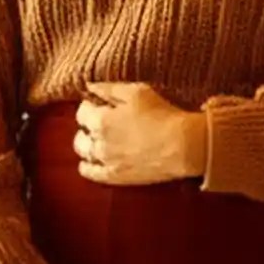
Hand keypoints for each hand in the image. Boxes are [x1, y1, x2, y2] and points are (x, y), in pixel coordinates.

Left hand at [74, 83, 206, 185]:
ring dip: (87, 145)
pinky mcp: (115, 176)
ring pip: (83, 153)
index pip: (82, 112)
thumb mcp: (137, 93)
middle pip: (80, 135)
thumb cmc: (163, 115)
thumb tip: (89, 86)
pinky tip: (92, 162)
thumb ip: (109, 89)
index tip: (101, 104)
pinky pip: (91, 173)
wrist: (183, 146)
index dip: (91, 106)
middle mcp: (98, 142)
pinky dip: (88, 166)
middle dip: (87, 127)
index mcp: (101, 120)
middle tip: (101, 122)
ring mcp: (106, 162)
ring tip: (100, 140)